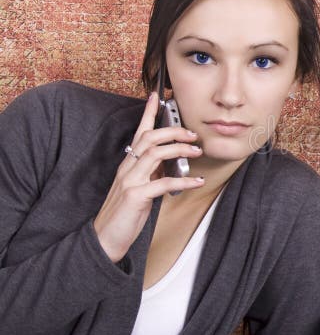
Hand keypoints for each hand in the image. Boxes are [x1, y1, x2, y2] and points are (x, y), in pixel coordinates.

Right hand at [93, 92, 204, 261]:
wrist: (105, 238)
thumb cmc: (125, 214)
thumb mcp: (140, 188)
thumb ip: (152, 173)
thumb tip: (173, 162)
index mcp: (128, 164)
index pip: (139, 133)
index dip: (148, 113)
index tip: (157, 96)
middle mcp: (127, 168)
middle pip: (149, 138)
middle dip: (173, 131)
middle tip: (193, 134)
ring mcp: (130, 181)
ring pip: (154, 154)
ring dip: (179, 150)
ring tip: (197, 152)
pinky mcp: (136, 197)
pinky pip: (163, 183)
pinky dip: (183, 181)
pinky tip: (197, 182)